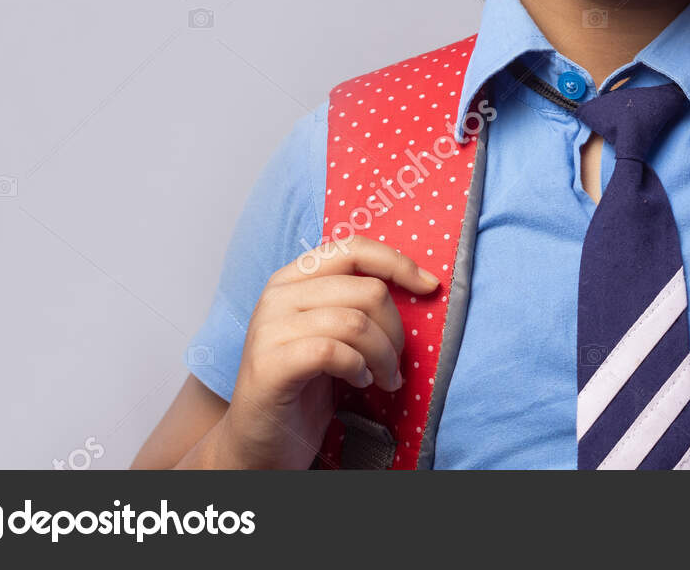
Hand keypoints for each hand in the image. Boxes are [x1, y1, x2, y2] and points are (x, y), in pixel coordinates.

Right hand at [216, 235, 440, 468]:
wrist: (260, 441)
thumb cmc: (305, 386)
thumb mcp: (331, 331)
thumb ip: (355, 302)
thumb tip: (418, 281)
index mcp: (294, 278)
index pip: (354, 248)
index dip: (398, 263)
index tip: (429, 287)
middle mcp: (277, 296)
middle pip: (367, 290)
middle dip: (396, 331)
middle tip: (395, 364)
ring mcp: (269, 328)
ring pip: (356, 322)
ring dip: (383, 356)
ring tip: (382, 378)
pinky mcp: (270, 365)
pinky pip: (333, 351)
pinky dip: (358, 368)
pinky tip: (358, 382)